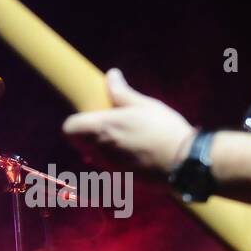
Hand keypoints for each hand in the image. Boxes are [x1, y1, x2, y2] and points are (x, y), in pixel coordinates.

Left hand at [62, 69, 195, 175]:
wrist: (181, 160)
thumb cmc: (162, 128)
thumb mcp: (143, 104)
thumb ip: (121, 92)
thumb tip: (111, 75)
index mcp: (102, 127)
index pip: (68, 128)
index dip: (75, 122)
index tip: (89, 115)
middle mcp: (99, 148)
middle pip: (77, 142)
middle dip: (86, 133)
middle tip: (105, 124)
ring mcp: (107, 164)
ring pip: (90, 154)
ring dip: (98, 145)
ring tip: (122, 136)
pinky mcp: (117, 175)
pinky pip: (105, 164)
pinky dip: (111, 156)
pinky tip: (131, 150)